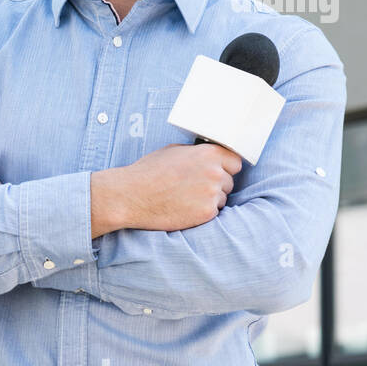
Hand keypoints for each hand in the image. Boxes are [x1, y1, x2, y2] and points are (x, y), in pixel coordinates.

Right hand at [93, 143, 242, 233]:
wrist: (131, 196)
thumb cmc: (147, 172)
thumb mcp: (172, 152)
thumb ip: (196, 154)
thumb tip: (208, 158)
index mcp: (208, 154)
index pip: (236, 163)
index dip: (225, 168)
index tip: (217, 172)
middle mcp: (214, 173)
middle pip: (229, 182)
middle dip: (216, 186)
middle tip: (194, 188)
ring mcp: (211, 194)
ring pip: (222, 199)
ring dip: (209, 200)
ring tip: (185, 199)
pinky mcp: (206, 214)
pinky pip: (213, 213)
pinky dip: (201, 213)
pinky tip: (184, 208)